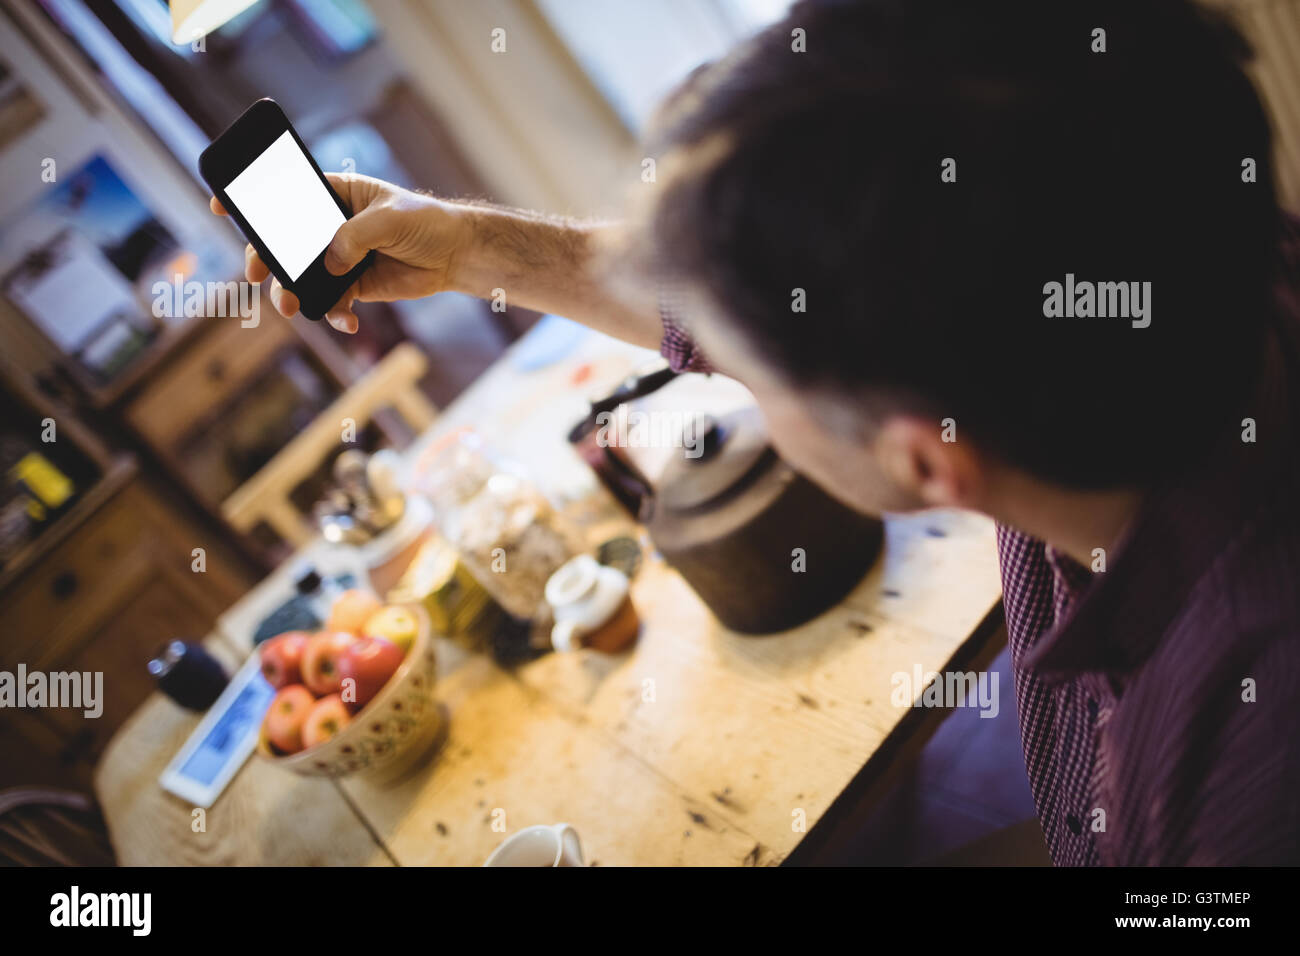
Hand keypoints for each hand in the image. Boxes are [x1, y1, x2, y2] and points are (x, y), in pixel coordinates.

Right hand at [209, 173, 469, 332]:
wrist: (454, 255)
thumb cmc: (425, 221)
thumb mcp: (390, 219)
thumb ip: (355, 237)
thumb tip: (330, 262)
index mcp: (334, 194)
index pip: (285, 192)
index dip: (251, 200)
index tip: (222, 207)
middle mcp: (329, 226)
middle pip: (284, 242)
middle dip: (266, 259)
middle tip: (257, 273)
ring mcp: (338, 257)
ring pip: (302, 277)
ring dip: (293, 294)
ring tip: (291, 307)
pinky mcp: (352, 285)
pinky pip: (331, 303)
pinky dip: (334, 315)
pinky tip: (347, 322)